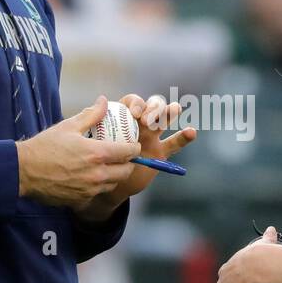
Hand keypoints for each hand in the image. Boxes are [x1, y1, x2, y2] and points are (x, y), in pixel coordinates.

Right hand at [16, 95, 141, 208]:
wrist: (23, 171)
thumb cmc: (44, 147)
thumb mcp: (68, 126)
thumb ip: (91, 114)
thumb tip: (104, 101)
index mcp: (97, 153)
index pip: (129, 152)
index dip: (134, 147)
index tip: (133, 144)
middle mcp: (97, 174)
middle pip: (125, 171)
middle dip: (127, 163)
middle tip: (122, 156)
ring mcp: (90, 189)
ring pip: (112, 183)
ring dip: (113, 175)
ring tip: (106, 166)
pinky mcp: (81, 200)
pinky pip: (97, 193)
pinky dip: (97, 185)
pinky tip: (89, 177)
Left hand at [76, 92, 197, 220]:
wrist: (104, 182)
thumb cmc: (95, 158)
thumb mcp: (90, 138)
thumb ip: (92, 119)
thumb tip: (99, 100)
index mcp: (123, 116)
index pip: (132, 102)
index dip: (135, 103)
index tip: (133, 113)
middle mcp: (140, 123)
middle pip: (151, 106)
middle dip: (152, 108)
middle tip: (147, 120)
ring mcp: (153, 136)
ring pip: (165, 120)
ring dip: (170, 112)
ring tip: (175, 109)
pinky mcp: (161, 151)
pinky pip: (175, 143)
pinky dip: (184, 137)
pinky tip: (191, 132)